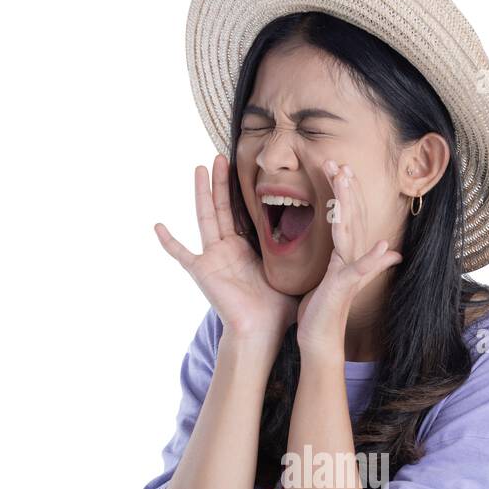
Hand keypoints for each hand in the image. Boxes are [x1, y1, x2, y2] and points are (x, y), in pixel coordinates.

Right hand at [154, 154, 296, 349]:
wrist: (261, 332)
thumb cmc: (276, 310)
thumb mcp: (291, 273)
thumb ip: (300, 257)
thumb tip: (330, 241)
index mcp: (245, 249)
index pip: (241, 212)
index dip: (239, 191)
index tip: (241, 167)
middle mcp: (226, 250)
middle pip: (221, 207)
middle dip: (221, 182)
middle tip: (220, 156)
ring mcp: (212, 258)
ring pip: (205, 218)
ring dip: (201, 193)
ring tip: (199, 169)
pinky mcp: (202, 271)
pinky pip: (181, 254)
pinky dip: (169, 242)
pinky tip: (157, 226)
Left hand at [295, 160, 402, 354]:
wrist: (320, 337)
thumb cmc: (324, 308)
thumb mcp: (339, 278)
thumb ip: (361, 261)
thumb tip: (391, 252)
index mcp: (346, 252)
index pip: (349, 215)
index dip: (346, 191)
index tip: (337, 166)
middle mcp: (352, 257)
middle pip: (352, 216)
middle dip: (346, 189)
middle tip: (337, 162)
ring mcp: (351, 271)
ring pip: (350, 231)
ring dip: (349, 205)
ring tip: (345, 181)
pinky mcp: (347, 286)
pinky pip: (360, 270)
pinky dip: (372, 259)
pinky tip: (382, 246)